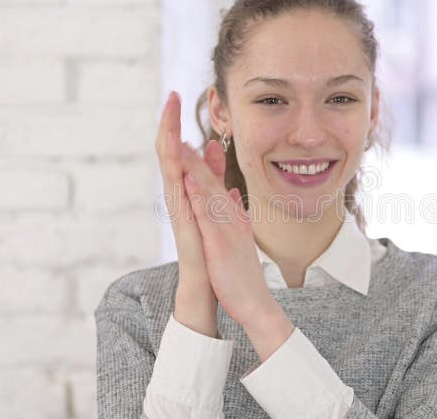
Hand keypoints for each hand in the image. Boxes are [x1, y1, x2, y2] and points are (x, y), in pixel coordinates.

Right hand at [155, 91, 228, 334]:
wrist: (208, 288)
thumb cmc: (210, 253)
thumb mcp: (217, 212)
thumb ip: (215, 185)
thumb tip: (216, 161)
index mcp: (188, 193)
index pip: (181, 153)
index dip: (178, 125)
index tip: (178, 97)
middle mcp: (179, 199)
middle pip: (170, 155)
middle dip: (169, 125)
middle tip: (170, 96)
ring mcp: (179, 212)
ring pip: (170, 171)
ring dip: (169, 144)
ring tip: (166, 117)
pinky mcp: (184, 228)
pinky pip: (179, 197)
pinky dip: (178, 177)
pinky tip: (177, 159)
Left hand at [179, 140, 276, 327]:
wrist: (255, 303)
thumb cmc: (242, 275)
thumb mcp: (238, 240)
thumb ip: (234, 214)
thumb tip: (229, 193)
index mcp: (232, 218)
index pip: (216, 185)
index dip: (205, 163)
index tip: (195, 142)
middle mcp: (231, 218)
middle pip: (212, 181)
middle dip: (197, 155)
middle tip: (187, 134)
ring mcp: (227, 228)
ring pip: (209, 192)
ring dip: (196, 166)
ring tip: (181, 143)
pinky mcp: (220, 242)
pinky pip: (208, 215)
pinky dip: (199, 194)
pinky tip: (188, 179)